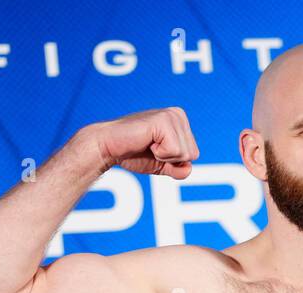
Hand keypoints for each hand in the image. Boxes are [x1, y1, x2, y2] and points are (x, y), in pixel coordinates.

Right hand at [84, 107, 198, 178]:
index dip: (173, 161)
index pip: (194, 154)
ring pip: (185, 153)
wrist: (109, 148)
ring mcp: (171, 115)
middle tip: (150, 148)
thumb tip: (188, 169)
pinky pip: (175, 151)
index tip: (155, 151)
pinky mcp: (163, 120)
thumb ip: (178, 168)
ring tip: (148, 144)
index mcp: (180, 121)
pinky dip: (160, 154)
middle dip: (171, 160)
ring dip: (164, 157)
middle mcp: (178, 114)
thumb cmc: (132, 153)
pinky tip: (146, 142)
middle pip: (193, 154)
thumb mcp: (162, 164)